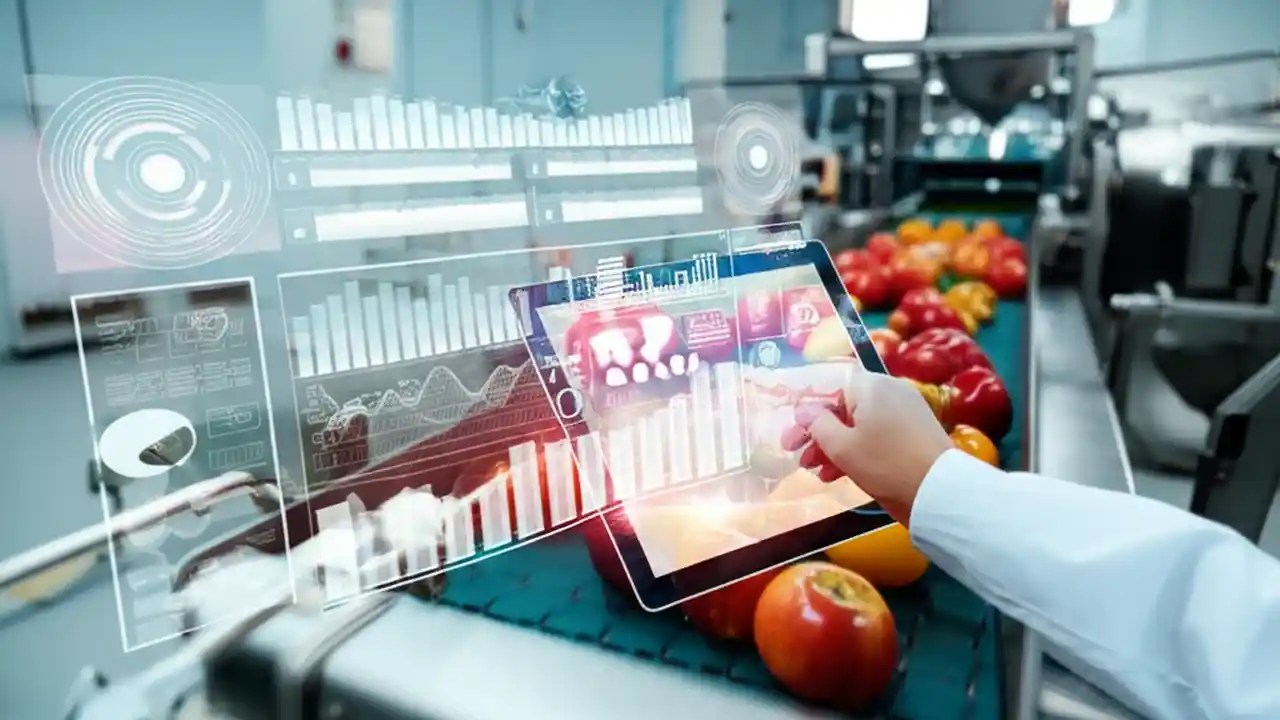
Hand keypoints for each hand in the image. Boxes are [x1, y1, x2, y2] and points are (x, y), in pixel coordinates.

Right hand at [781, 368, 951, 527]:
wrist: (939, 492)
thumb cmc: (885, 464)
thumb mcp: (842, 447)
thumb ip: (817, 424)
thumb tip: (804, 409)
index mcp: (870, 386)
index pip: (829, 384)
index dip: (805, 407)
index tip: (791, 430)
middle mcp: (887, 391)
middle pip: (842, 405)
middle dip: (816, 431)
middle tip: (795, 453)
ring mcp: (903, 411)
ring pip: (857, 423)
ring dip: (832, 445)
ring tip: (814, 470)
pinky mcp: (911, 432)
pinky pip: (875, 434)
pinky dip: (855, 449)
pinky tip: (836, 474)